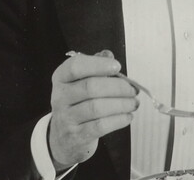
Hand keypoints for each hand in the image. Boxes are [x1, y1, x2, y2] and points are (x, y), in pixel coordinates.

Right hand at [47, 50, 138, 169]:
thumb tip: (108, 56)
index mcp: (61, 78)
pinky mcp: (77, 136)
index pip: (75, 66)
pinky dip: (118, 120)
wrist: (63, 137)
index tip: (117, 67)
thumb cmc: (77, 104)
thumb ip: (94, 67)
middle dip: (118, 87)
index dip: (98, 64)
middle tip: (133, 90)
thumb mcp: (80, 82)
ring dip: (122, 104)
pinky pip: (101, 126)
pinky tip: (127, 116)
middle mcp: (60, 97)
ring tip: (133, 103)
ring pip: (97, 108)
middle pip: (90, 87)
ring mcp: (66, 118)